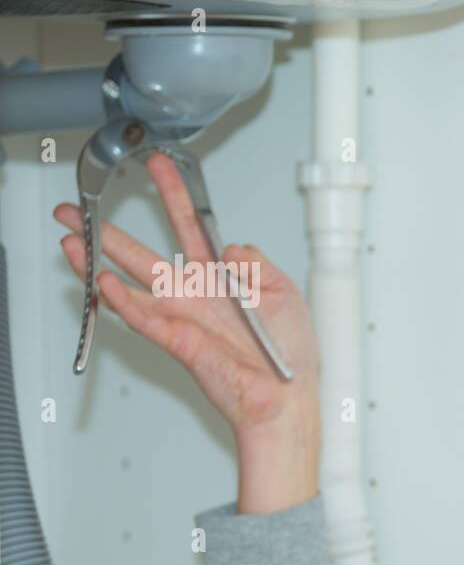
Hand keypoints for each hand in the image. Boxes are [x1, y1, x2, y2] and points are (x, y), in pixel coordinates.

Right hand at [54, 151, 321, 510]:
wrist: (288, 398)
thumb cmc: (291, 356)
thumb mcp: (285, 292)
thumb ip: (256, 263)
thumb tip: (231, 248)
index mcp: (222, 279)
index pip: (191, 228)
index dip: (174, 195)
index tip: (159, 165)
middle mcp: (196, 295)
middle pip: (143, 253)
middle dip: (107, 230)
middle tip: (75, 207)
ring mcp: (183, 317)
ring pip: (130, 283)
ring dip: (98, 262)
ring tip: (70, 241)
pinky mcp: (178, 341)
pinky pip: (145, 317)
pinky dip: (123, 299)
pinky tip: (102, 282)